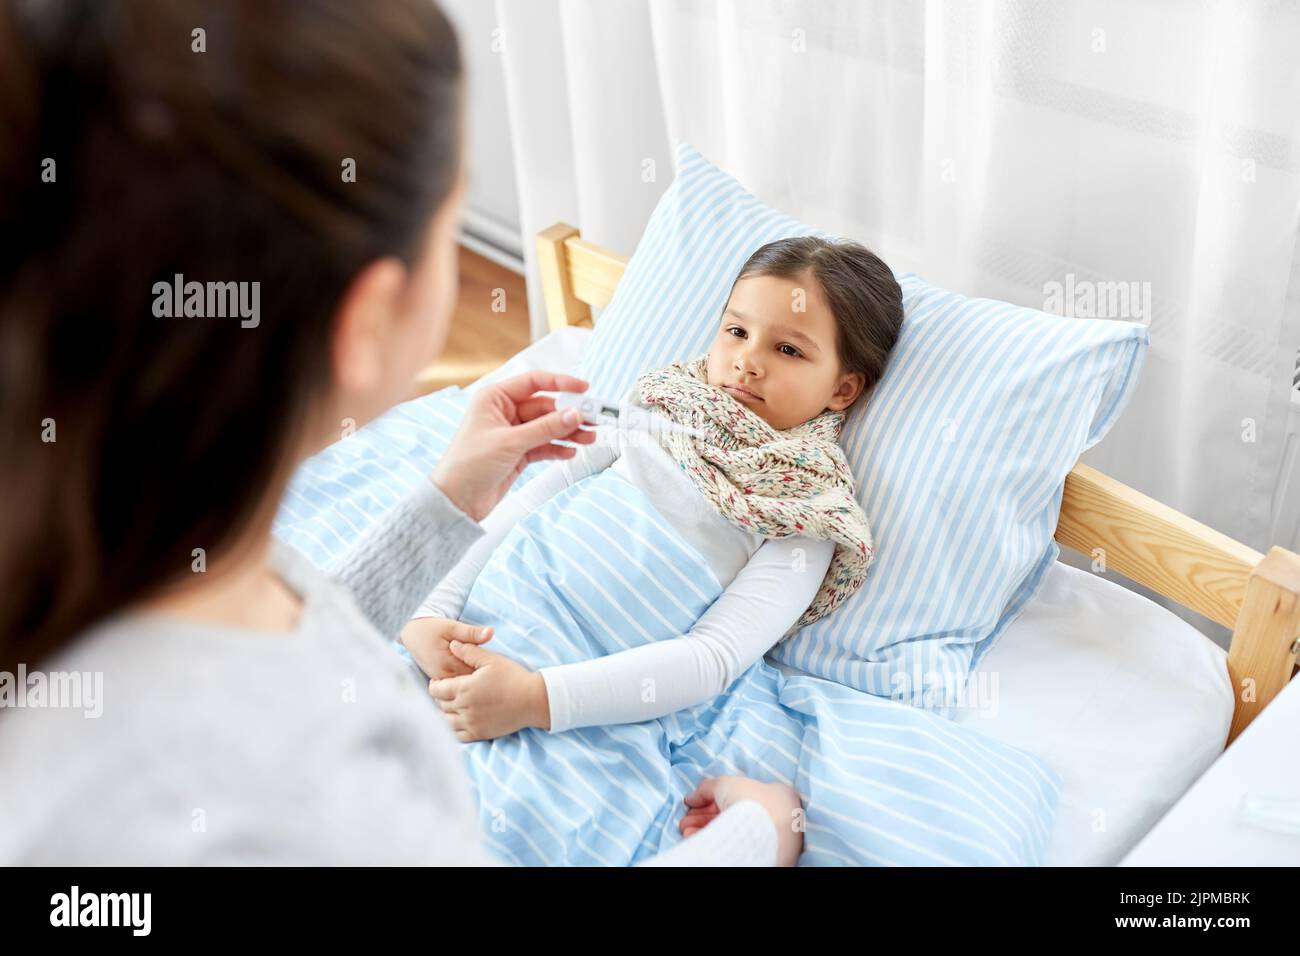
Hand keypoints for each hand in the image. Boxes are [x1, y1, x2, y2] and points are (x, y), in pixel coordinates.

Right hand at [400, 617, 493, 678]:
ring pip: (465, 686)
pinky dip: (468, 679)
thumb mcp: (452, 627)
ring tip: (485, 670)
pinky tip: (475, 672)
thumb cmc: (432, 628)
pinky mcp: (440, 682)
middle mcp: (443, 678)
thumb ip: (472, 632)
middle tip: (493, 666)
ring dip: (476, 679)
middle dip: (484, 676)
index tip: (496, 661)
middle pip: (471, 683)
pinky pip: (458, 685)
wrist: (412, 633)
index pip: (476, 673)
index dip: (488, 668)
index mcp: (447, 665)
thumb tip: (491, 632)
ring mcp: (441, 682)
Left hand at [428, 641, 550, 740]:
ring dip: (443, 713)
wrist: (533, 700)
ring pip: (445, 721)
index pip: (436, 690)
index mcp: (465, 688)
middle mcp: (465, 708)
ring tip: (450, 706)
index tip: (439, 681)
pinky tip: (457, 721)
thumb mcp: (492, 660)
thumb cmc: (513, 677)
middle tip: (445, 692)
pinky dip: (452, 729)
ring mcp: (471, 723)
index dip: (434, 684)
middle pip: (440, 705)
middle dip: (439, 697)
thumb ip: (469, 652)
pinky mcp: (480, 734)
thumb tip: (451, 644)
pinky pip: (457, 735)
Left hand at [430, 371, 595, 521]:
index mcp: (494, 399)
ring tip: (589, 438)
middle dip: (569, 414)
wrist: (455, 501)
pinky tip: (570, 453)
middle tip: (593, 419)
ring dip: (568, 432)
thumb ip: (545, 428)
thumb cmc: (468, 465)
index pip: (533, 382)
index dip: (560, 383)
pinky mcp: (518, 453)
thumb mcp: (510, 442)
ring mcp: (513, 434)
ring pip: (548, 427)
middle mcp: (504, 412)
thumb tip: (574, 414)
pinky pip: (544, 445)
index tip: (583, 388)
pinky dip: (558, 448)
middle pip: (546, 407)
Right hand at [678, 775, 803, 866]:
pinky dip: (712, 842)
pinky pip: (732, 844)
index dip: (711, 801)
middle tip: (686, 822)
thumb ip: (706, 788)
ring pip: (729, 831)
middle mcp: (769, 815)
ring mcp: (764, 834)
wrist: (765, 832)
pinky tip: (696, 840)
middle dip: (703, 818)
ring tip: (687, 832)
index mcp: (770, 795)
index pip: (737, 797)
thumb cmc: (750, 800)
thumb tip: (690, 798)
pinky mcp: (757, 851)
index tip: (694, 806)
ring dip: (704, 831)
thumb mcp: (724, 783)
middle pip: (730, 815)